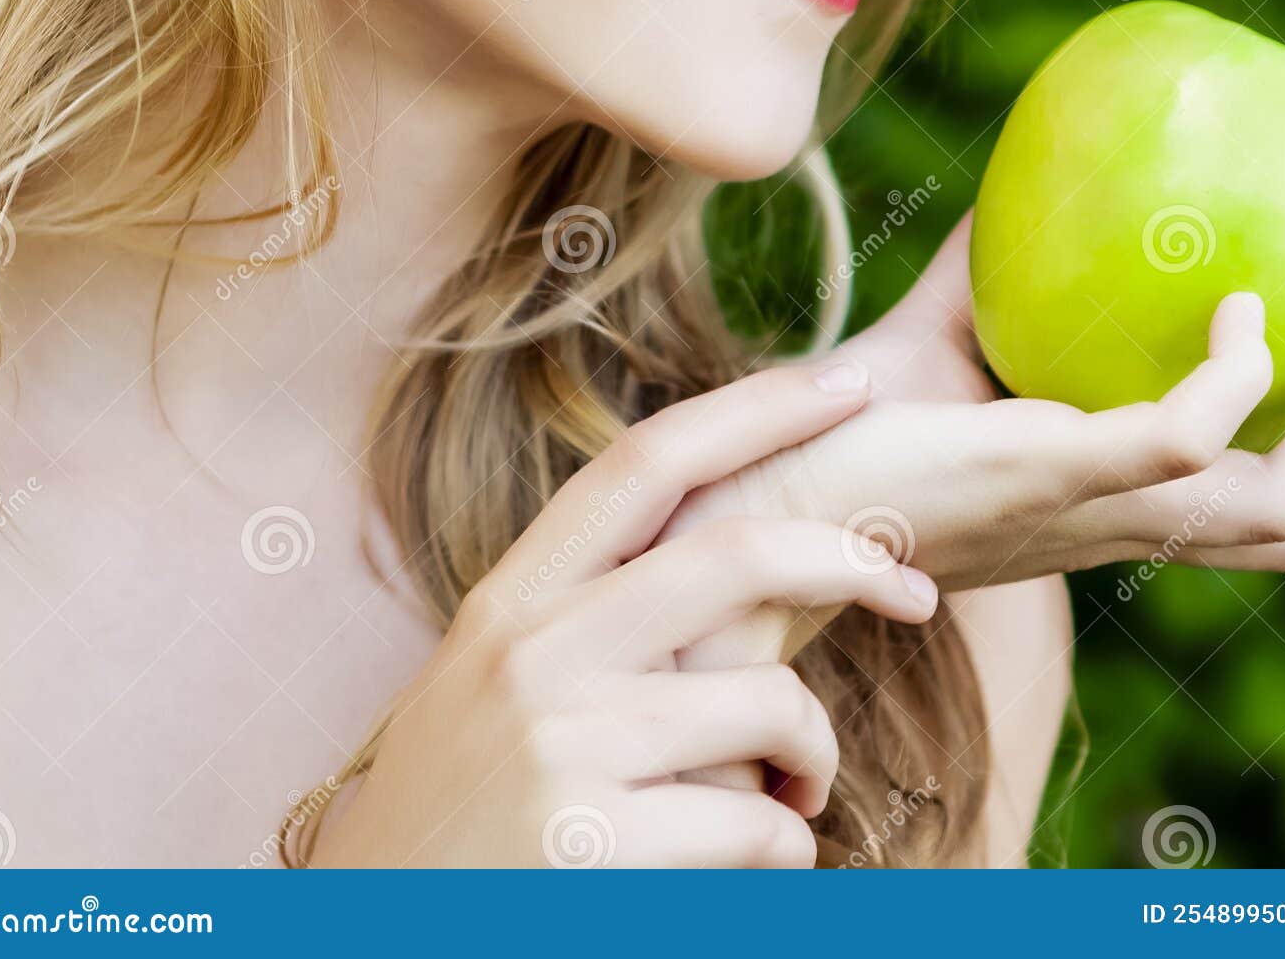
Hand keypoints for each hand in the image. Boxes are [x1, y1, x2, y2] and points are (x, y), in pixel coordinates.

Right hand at [309, 362, 938, 867]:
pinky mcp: (591, 847)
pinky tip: (755, 868)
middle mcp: (532, 653)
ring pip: (771, 702)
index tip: (847, 382)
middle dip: (851, 558)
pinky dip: (790, 849)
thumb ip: (582, 618)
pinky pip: (761, 829)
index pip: (646, 463)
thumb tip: (727, 557)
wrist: (365, 945)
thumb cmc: (452, 819)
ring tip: (796, 796)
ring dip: (815, 755)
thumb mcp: (488, 687)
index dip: (757, 409)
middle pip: (736, 555)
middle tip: (918, 591)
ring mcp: (561, 747)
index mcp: (511, 602)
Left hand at [659, 213, 1284, 789]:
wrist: (768, 491)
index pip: (1265, 522)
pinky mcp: (1054, 470)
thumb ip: (991, 272)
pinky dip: (1237, 372)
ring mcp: (1095, 509)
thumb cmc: (851, 429)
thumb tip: (1017, 181)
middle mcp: (1121, 527)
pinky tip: (1230, 309)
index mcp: (1112, 510)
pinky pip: (1193, 435)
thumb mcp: (945, 340)